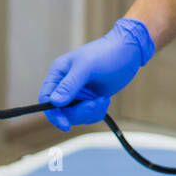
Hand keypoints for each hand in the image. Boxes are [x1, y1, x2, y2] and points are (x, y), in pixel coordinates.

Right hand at [38, 18, 154, 130]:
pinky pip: (88, 115)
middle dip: (79, 112)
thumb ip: (69, 85)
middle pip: (61, 111)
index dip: (53, 113)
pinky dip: (97, 112)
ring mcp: (78, 93)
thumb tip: (54, 102)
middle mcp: (65, 84)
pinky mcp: (90, 99)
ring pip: (75, 115)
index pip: (46, 98)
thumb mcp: (87, 67)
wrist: (129, 52)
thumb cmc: (107, 53)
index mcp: (58, 73)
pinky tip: (105, 100)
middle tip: (95, 104)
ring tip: (103, 99)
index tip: (65, 124)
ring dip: (90, 112)